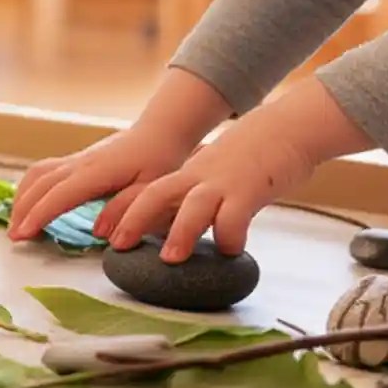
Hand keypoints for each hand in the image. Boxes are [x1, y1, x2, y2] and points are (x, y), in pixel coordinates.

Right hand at [8, 68, 232, 242]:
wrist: (159, 131)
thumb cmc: (160, 160)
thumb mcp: (153, 188)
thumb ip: (127, 208)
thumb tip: (100, 233)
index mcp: (97, 172)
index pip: (60, 194)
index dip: (39, 214)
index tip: (23, 234)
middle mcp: (79, 163)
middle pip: (40, 184)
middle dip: (23, 210)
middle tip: (14, 237)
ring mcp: (75, 160)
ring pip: (37, 174)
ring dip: (22, 198)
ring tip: (16, 224)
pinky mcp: (75, 161)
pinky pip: (43, 171)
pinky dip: (29, 188)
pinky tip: (28, 203)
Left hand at [105, 110, 313, 262]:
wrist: (287, 129)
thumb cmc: (249, 160)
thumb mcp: (213, 178)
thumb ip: (194, 202)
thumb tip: (175, 233)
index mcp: (185, 177)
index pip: (143, 191)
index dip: (120, 211)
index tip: (100, 232)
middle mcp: (197, 178)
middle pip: (156, 193)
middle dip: (133, 219)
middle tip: (116, 246)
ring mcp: (223, 182)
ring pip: (193, 205)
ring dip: (180, 231)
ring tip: (170, 259)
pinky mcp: (250, 189)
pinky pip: (235, 216)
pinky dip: (229, 236)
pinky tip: (230, 251)